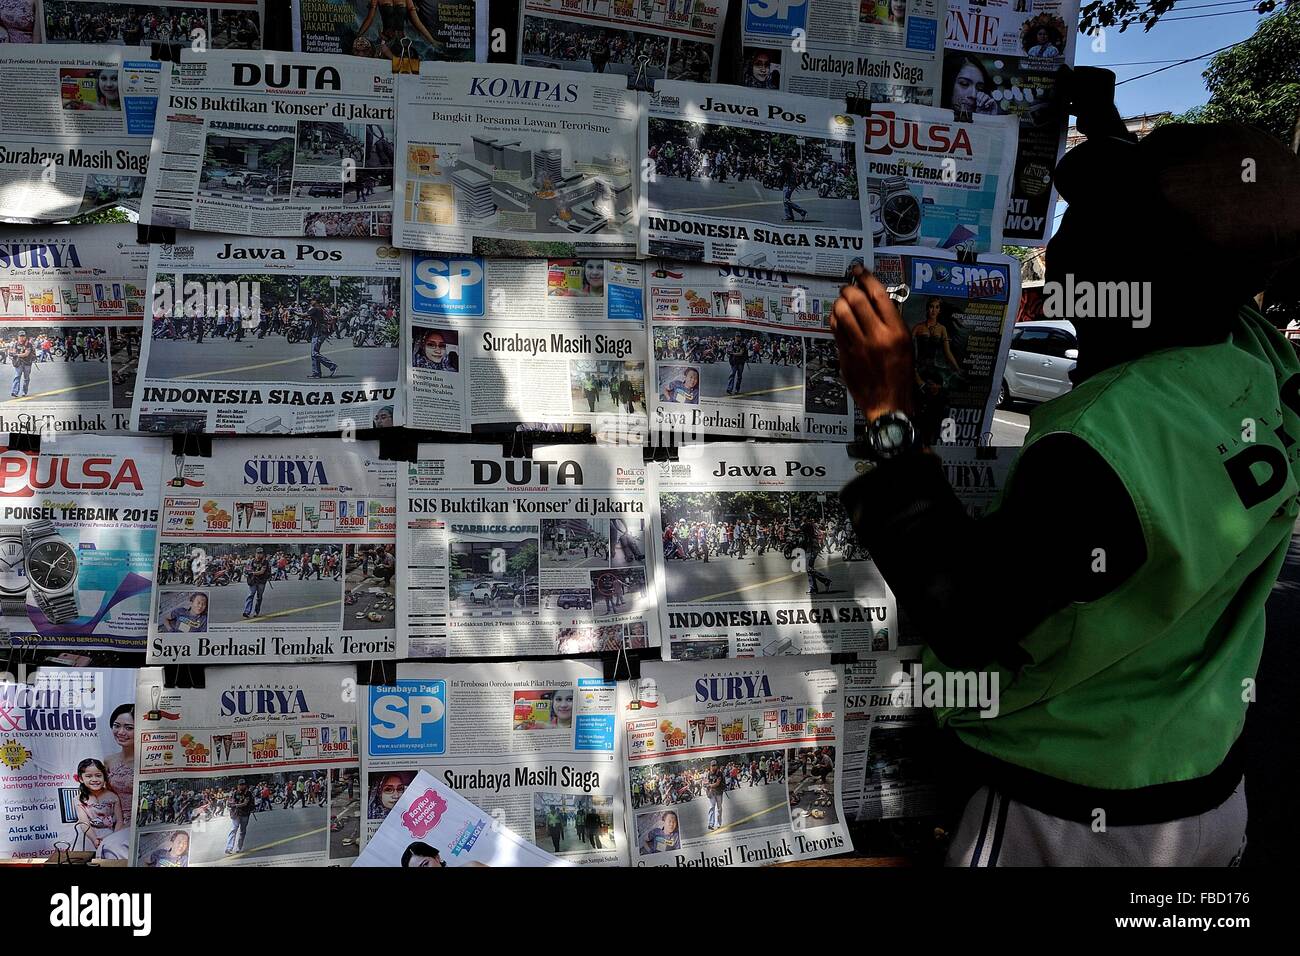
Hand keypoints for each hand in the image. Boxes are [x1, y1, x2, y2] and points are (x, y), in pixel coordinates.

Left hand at [831, 265, 914, 421]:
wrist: (888, 402)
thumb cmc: (900, 374)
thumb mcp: (905, 344)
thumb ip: (891, 322)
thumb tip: (874, 300)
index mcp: (896, 331)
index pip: (879, 295)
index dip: (866, 278)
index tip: (859, 270)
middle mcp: (877, 336)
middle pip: (857, 300)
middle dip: (849, 288)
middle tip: (847, 287)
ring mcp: (858, 347)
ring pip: (842, 313)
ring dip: (839, 302)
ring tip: (841, 301)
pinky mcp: (845, 356)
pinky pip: (835, 330)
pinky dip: (834, 318)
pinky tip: (836, 317)